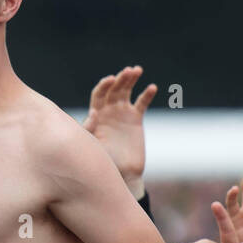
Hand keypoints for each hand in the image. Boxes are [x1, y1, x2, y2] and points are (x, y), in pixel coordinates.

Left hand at [83, 65, 155, 194]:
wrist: (122, 172)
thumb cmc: (103, 160)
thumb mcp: (93, 144)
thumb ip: (90, 129)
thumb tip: (93, 112)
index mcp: (96, 114)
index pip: (99, 94)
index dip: (104, 86)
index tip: (110, 80)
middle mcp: (108, 111)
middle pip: (113, 90)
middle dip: (120, 79)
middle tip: (128, 71)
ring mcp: (122, 114)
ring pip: (126, 92)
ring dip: (131, 80)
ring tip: (137, 70)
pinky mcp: (135, 119)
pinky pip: (141, 103)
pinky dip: (146, 94)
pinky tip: (152, 87)